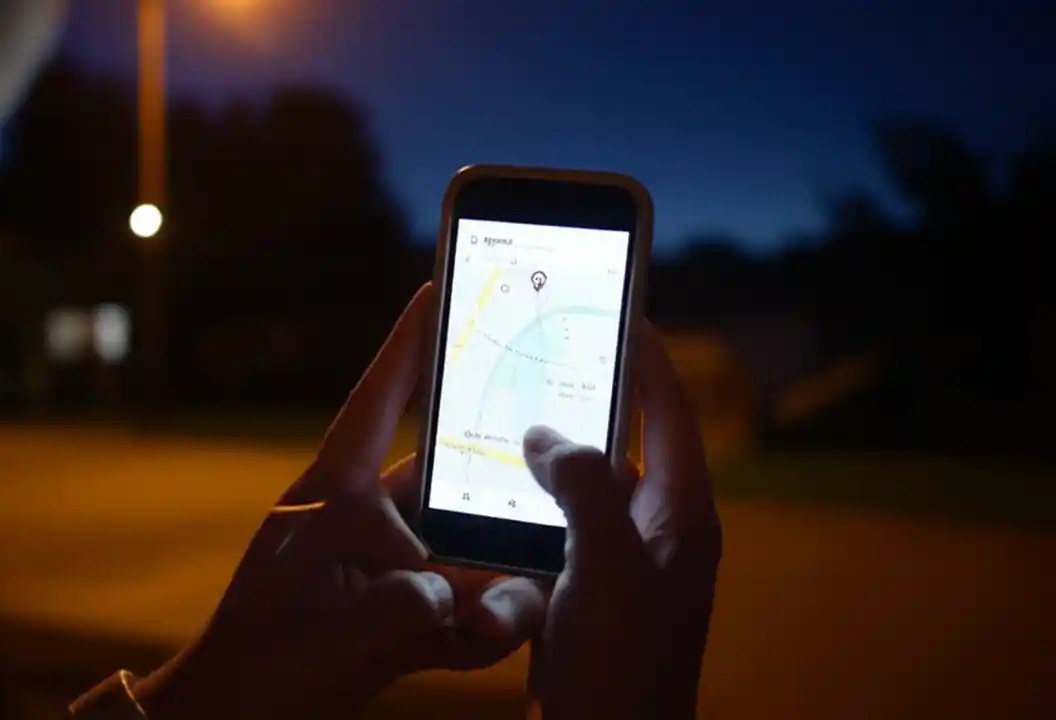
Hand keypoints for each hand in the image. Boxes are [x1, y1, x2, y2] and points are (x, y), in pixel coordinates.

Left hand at [133, 284, 544, 718]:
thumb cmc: (254, 668)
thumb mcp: (325, 635)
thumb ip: (402, 608)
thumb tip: (459, 593)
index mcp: (330, 499)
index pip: (372, 406)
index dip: (405, 348)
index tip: (436, 290)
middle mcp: (361, 524)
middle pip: (443, 481)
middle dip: (494, 485)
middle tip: (551, 465)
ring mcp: (380, 571)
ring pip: (459, 551)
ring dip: (494, 577)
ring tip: (527, 590)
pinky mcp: (393, 619)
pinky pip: (455, 611)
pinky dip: (478, 628)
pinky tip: (493, 639)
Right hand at [524, 321, 721, 718]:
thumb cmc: (622, 667)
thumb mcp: (606, 565)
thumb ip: (581, 485)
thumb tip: (544, 432)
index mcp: (681, 515)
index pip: (671, 412)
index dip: (647, 356)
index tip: (619, 310)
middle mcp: (657, 532)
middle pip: (623, 443)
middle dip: (583, 402)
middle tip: (542, 355)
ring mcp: (620, 565)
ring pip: (583, 488)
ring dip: (546, 458)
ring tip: (506, 416)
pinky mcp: (586, 594)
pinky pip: (556, 531)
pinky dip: (527, 508)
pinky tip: (490, 493)